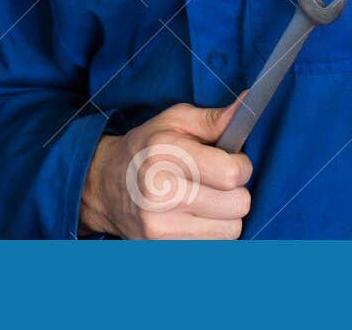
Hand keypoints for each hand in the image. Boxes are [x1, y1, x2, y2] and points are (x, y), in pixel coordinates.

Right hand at [78, 100, 252, 239]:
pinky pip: (215, 245)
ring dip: (227, 215)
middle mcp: (161, 193)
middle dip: (236, 191)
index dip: (241, 166)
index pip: (231, 173)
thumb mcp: (174, 121)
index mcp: (165, 154)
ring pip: (231, 229)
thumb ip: (213, 118)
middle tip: (217, 181)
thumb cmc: (145, 148)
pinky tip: (196, 217)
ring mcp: (161, 226)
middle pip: (238, 204)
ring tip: (207, 199)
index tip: (232, 161)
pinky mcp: (163, 248)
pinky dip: (213, 232)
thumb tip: (248, 103)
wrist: (103, 186)